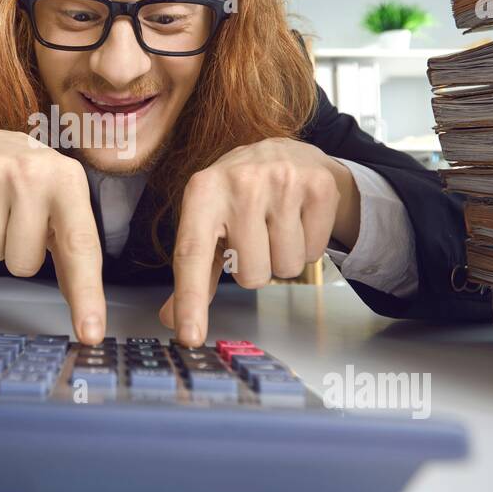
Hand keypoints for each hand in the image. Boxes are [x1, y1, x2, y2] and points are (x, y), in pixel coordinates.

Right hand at [0, 127, 105, 343]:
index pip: (80, 247)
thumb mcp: (61, 206)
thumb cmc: (30, 188)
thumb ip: (75, 258)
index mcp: (68, 182)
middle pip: (24, 264)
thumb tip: (89, 320)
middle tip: (17, 222)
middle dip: (18, 254)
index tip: (90, 332)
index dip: (86, 293)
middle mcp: (33, 174)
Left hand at [158, 137, 359, 346]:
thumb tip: (173, 319)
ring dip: (283, 258)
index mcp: (202, 191)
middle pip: (251, 275)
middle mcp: (240, 182)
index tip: (189, 336)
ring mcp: (282, 181)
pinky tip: (298, 220)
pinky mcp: (319, 185)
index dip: (190, 300)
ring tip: (276, 227)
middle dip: (255, 267)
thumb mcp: (209, 224)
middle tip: (255, 237)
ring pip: (285, 268)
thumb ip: (194, 274)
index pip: (192, 255)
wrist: (287, 155)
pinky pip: (315, 252)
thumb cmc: (240, 197)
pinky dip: (308, 246)